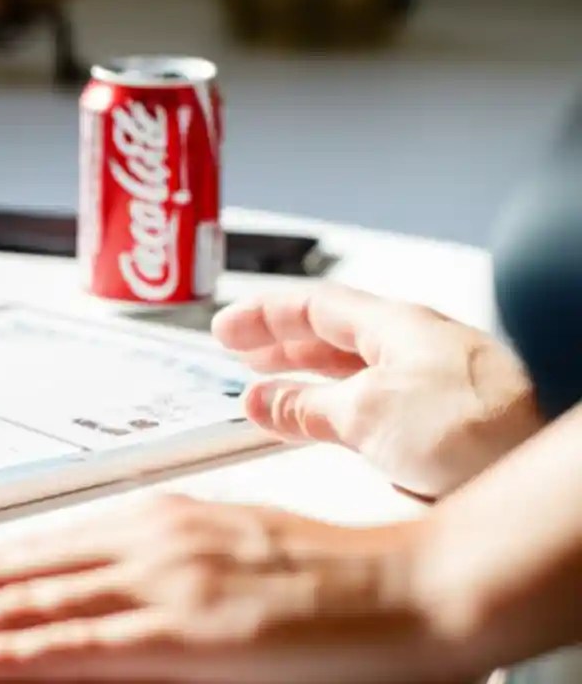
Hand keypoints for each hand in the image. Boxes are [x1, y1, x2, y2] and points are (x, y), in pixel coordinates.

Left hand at [0, 495, 472, 682]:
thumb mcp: (222, 552)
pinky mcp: (187, 632)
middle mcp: (141, 540)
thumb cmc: (328, 573)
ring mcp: (160, 582)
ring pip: (21, 607)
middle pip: (4, 573)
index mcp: (149, 520)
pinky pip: (74, 645)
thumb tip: (80, 593)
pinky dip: (4, 651)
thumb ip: (148, 568)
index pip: (24, 549)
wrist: (415, 589)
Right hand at [211, 283, 541, 497]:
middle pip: (332, 336)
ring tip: (270, 393)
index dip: (261, 315)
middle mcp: (413, 349)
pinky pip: (373, 405)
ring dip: (305, 380)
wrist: (541, 460)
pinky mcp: (444, 426)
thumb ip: (307, 406)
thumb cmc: (476, 423)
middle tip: (239, 356)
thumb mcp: (366, 412)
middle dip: (280, 344)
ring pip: (353, 372)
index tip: (225, 328)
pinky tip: (326, 429)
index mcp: (393, 326)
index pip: (312, 305)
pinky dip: (335, 411)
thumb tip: (263, 400)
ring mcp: (430, 386)